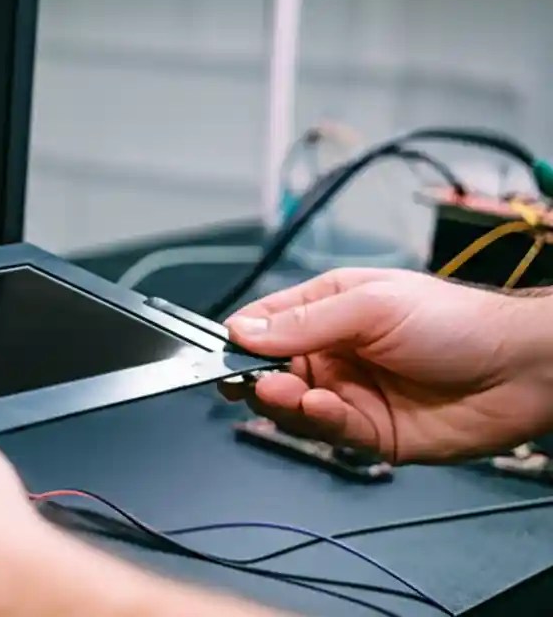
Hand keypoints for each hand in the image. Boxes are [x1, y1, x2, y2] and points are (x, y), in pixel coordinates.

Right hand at [222, 268, 552, 463]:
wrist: (522, 370)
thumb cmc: (458, 322)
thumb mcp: (371, 306)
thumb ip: (303, 322)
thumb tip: (242, 329)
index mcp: (328, 310)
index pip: (264, 325)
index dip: (238, 339)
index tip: (216, 353)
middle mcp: (333, 353)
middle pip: (268, 371)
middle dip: (253, 377)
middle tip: (247, 381)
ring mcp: (350, 394)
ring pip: (292, 407)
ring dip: (282, 402)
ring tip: (285, 393)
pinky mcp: (369, 433)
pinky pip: (328, 432)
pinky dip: (317, 422)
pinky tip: (322, 407)